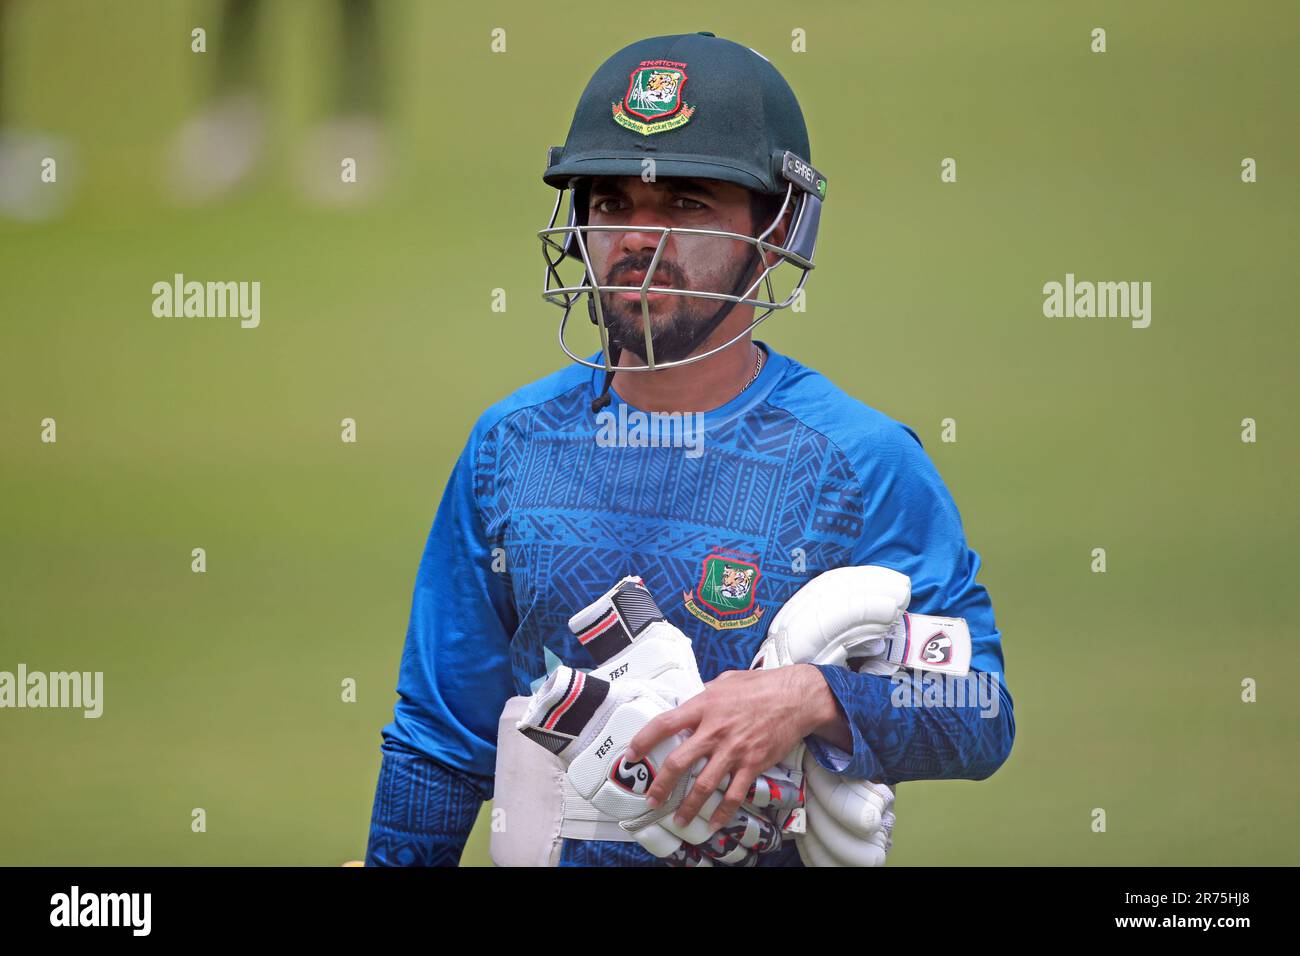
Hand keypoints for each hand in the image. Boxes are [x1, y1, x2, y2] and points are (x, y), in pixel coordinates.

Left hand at [625, 664, 842, 832]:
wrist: (796, 697)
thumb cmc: (761, 685)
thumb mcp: (726, 680)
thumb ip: (705, 693)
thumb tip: (691, 700)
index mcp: (704, 706)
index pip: (665, 724)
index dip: (644, 740)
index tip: (631, 754)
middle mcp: (715, 730)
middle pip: (679, 762)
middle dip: (661, 785)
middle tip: (651, 799)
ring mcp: (734, 750)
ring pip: (704, 785)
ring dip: (688, 806)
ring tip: (679, 819)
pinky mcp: (752, 764)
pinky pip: (734, 794)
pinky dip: (723, 812)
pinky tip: (714, 823)